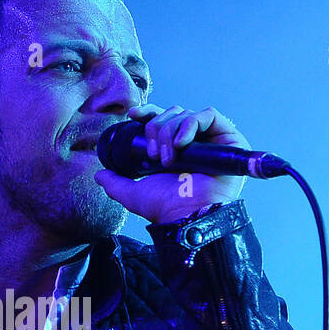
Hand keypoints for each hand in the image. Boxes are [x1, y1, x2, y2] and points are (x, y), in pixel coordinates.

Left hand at [94, 103, 249, 223]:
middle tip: (153, 156)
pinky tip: (181, 143)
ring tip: (167, 159)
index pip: (161, 120)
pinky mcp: (229, 138)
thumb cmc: (166, 207)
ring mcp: (211, 140)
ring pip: (186, 114)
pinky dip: (191, 124)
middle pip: (171, 114)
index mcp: (173, 149)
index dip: (148, 114)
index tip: (133, 115)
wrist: (187, 215)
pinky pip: (208, 115)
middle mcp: (193, 142)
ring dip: (170, 133)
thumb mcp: (133, 193)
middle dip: (156, 130)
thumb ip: (115, 184)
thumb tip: (99, 176)